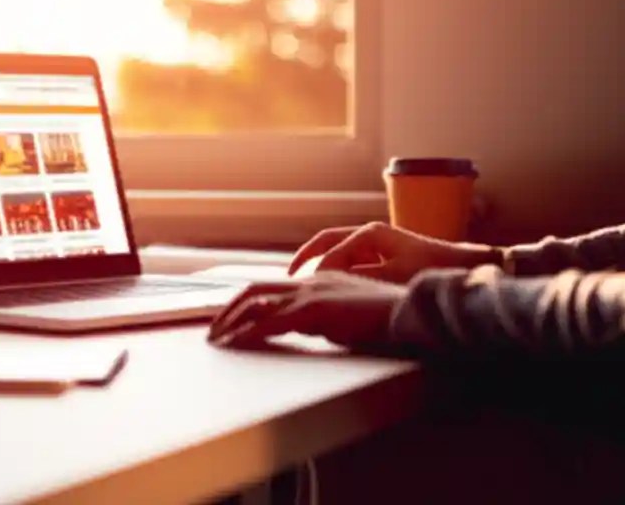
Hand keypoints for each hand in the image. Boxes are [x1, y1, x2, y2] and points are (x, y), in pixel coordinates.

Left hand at [207, 272, 406, 349]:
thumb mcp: (349, 318)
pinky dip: (247, 332)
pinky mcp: (314, 310)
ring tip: (216, 339)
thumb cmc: (388, 320)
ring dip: (231, 321)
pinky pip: (270, 321)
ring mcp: (310, 293)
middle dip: (229, 309)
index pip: (272, 287)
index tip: (230, 317)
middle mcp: (310, 281)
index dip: (247, 301)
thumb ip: (325, 321)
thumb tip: (308, 330)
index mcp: (319, 280)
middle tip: (213, 330)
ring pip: (256, 302)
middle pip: (256, 289)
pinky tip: (235, 343)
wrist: (411, 312)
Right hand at [288, 221, 499, 282]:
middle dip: (306, 258)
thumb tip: (330, 283)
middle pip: (326, 242)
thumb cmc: (432, 269)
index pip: (331, 253)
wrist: (463, 265)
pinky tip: (330, 287)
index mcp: (369, 234)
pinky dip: (336, 270)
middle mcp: (369, 234)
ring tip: (303, 283)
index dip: (317, 273)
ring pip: (336, 250)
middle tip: (288, 277)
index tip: (305, 291)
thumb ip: (359, 279)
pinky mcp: (381, 254)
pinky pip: (349, 260)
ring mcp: (375, 243)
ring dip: (320, 264)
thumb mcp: (394, 276)